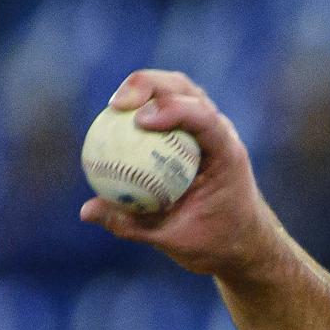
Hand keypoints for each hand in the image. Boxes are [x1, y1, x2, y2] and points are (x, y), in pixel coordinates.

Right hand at [79, 70, 284, 280]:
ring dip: (144, 88)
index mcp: (227, 155)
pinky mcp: (192, 133)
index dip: (173, 110)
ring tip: (114, 105)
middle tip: (116, 105)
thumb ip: (132, 225)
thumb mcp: (176, 242)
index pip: (204, 119)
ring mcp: (207, 129)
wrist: (242, 242)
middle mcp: (219, 134)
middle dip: (150, 86)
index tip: (139, 121)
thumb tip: (86, 210)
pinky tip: (114, 120)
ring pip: (176, 90)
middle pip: (186, 90)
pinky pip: (164, 111)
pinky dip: (141, 108)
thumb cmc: (216, 243)